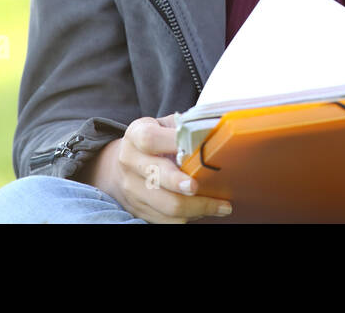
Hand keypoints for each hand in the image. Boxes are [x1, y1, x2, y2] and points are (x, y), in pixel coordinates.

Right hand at [92, 113, 233, 222]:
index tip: (199, 149)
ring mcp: (132, 188)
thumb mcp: (164, 125)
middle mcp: (130, 162)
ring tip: (221, 206)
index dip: (174, 144)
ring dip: (197, 207)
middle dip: (184, 184)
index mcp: (136, 135)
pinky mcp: (138, 209)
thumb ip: (184, 127)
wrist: (123, 163)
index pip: (151, 139)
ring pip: (166, 205)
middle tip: (206, 187)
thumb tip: (216, 132)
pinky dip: (190, 217)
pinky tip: (205, 210)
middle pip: (158, 177)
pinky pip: (167, 220)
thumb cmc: (155, 140)